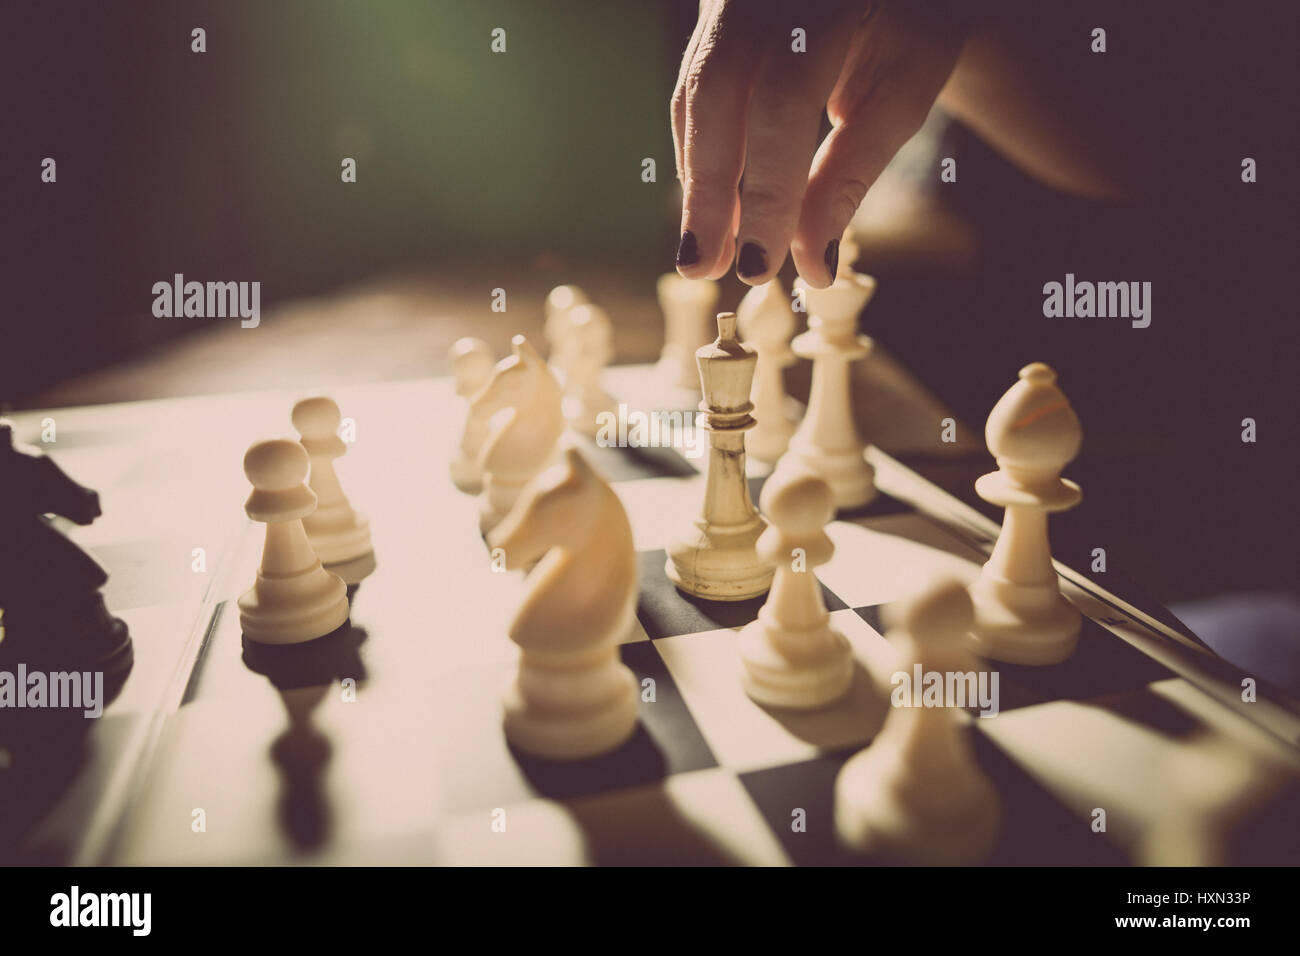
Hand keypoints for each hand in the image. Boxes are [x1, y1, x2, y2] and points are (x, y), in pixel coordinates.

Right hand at [671, 0, 965, 286]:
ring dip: (698, 182)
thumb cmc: (910, 26)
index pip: (780, 106)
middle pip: (715, 99)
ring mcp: (726, 0)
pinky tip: (712, 207)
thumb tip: (811, 261)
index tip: (759, 264)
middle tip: (704, 267)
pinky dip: (700, 155)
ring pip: (694, 98)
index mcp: (819, 6)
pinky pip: (693, 92)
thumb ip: (851, 173)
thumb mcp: (901, 92)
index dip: (765, 192)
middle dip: (707, 194)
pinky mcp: (711, 18)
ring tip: (707, 252)